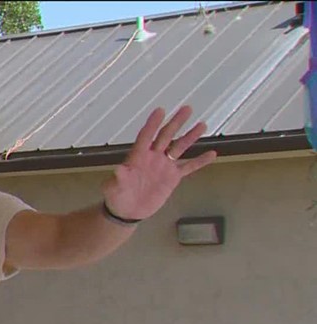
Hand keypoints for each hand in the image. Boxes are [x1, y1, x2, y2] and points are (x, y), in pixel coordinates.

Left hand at [103, 105, 216, 221]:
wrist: (127, 211)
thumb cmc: (117, 197)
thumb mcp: (114, 188)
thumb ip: (119, 178)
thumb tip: (119, 169)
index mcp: (137, 157)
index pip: (146, 136)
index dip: (152, 124)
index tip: (160, 110)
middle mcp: (152, 158)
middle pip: (166, 136)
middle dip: (176, 123)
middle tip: (187, 108)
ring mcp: (163, 166)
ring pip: (179, 148)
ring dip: (190, 137)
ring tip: (202, 125)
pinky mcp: (172, 178)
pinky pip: (188, 167)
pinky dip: (199, 161)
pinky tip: (212, 154)